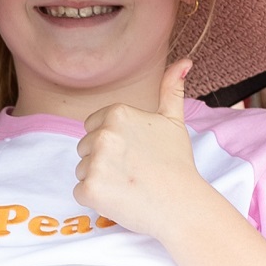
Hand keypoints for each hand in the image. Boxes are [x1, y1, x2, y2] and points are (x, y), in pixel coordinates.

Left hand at [72, 60, 209, 238]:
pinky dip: (96, 199)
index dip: (112, 144)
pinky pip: (80, 192)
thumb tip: (184, 61)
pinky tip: (120, 198)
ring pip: (81, 170)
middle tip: (132, 171)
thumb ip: (171, 89)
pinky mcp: (90, 189)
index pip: (92, 127)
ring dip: (99, 180)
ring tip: (127, 185)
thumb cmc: (177, 164)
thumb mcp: (174, 121)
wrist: (182, 204)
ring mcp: (94, 162)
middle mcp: (102, 134)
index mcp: (116, 114)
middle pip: (85, 148)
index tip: (132, 154)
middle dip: (103, 161)